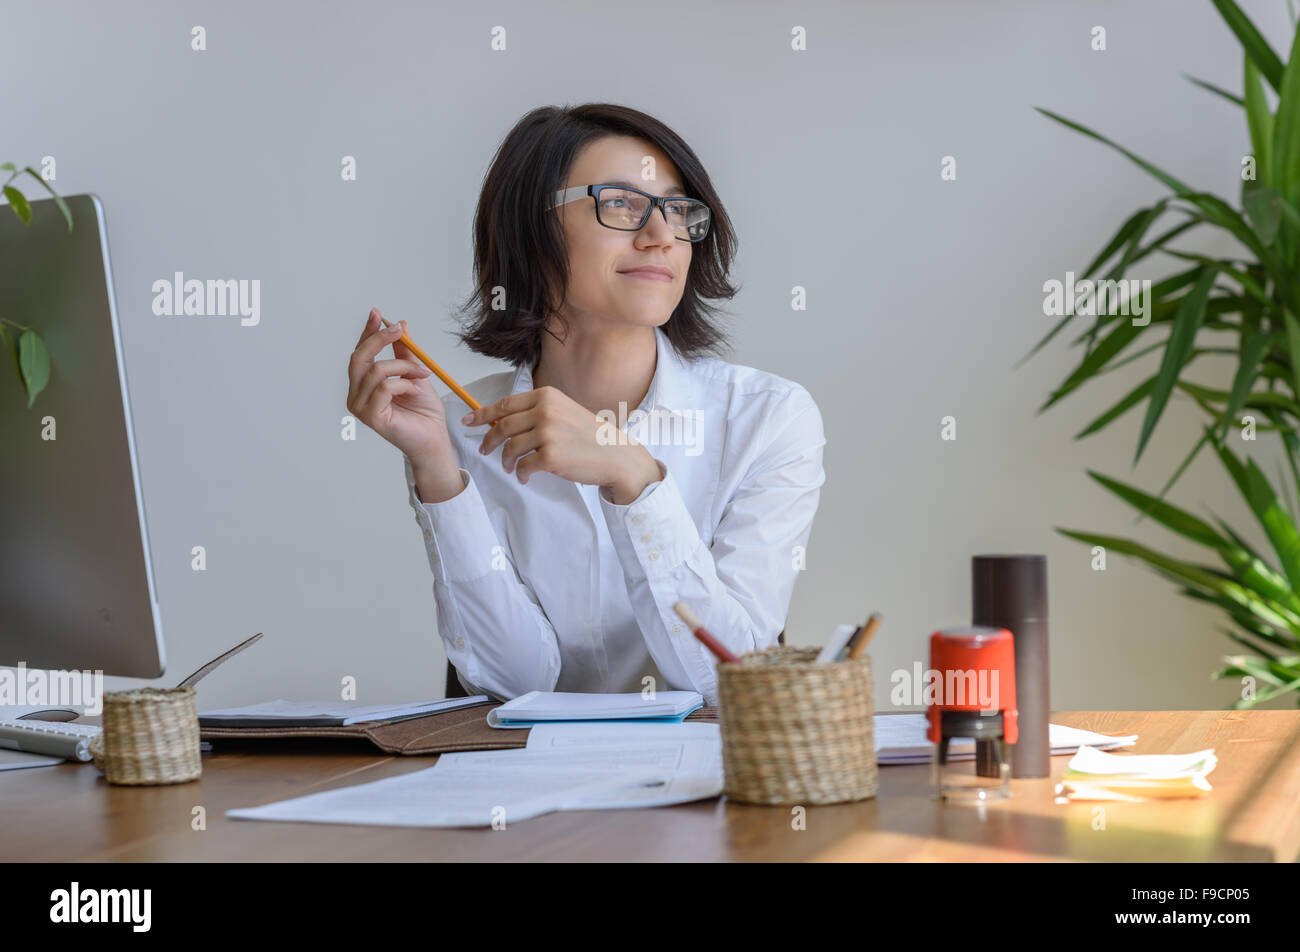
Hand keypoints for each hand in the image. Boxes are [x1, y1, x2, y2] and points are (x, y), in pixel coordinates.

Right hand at [346, 308, 453, 467]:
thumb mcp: (415, 373)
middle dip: (379, 339)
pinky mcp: (372, 418)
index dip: (367, 333)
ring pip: (377, 371)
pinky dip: (405, 384)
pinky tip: (416, 390)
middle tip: (399, 330)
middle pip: (359, 358)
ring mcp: (361, 408)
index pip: (360, 353)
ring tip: (422, 374)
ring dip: (404, 367)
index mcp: (363, 384)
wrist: (435, 438)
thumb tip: (400, 325)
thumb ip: (404, 352)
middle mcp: (356, 395)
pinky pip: (385, 388)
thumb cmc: (424, 411)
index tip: (377, 313)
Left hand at [466, 385, 661, 501]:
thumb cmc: (591, 436)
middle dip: (488, 440)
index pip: (505, 404)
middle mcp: (545, 411)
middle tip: (484, 450)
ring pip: (510, 448)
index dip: (482, 414)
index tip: (468, 421)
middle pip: (502, 426)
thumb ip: (536, 412)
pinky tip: (525, 477)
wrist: (617, 455)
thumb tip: (502, 420)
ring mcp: (548, 433)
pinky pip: (523, 466)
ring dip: (506, 460)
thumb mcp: (564, 412)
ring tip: (511, 467)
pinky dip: (521, 474)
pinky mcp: (551, 456)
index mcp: (547, 396)